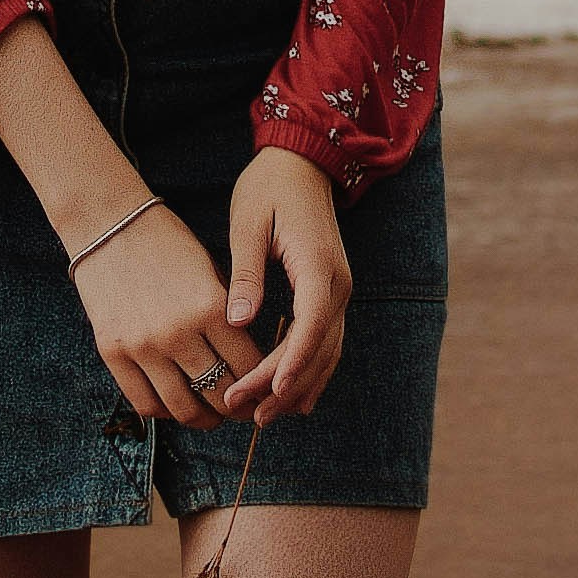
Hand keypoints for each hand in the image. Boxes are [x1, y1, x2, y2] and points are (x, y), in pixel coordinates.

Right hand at [70, 201, 263, 430]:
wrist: (109, 224)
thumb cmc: (168, 245)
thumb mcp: (211, 273)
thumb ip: (229, 318)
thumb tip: (251, 365)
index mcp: (210, 307)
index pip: (248, 366)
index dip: (261, 385)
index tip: (264, 390)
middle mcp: (178, 332)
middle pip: (221, 394)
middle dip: (238, 409)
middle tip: (242, 409)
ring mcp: (143, 346)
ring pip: (184, 409)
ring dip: (205, 418)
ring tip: (211, 414)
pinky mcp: (114, 353)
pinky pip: (146, 403)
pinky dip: (166, 412)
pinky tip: (175, 403)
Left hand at [213, 147, 350, 422]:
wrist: (301, 161)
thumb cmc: (269, 187)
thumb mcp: (248, 224)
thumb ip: (246, 274)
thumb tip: (238, 321)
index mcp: (319, 266)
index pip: (310, 327)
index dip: (289, 363)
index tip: (262, 390)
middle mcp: (338, 285)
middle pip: (319, 349)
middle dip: (285, 386)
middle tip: (247, 413)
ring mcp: (339, 291)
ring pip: (326, 352)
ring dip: (299, 386)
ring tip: (263, 415)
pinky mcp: (330, 293)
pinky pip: (327, 341)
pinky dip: (311, 371)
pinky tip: (293, 397)